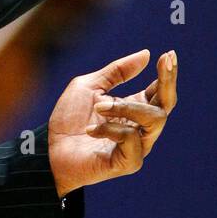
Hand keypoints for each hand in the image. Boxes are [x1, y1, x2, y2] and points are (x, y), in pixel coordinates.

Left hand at [48, 48, 176, 196]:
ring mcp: (137, 148)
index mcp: (135, 109)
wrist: (48, 149)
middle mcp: (141, 129)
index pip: (161, 92)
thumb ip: (117, 71)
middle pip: (166, 105)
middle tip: (163, 62)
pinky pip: (131, 139)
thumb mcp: (90, 86)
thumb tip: (147, 54)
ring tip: (98, 106)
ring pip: (153, 120)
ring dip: (126, 107)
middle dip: (167, 82)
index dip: (167, 74)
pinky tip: (90, 130)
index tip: (168, 54)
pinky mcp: (128, 163)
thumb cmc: (68, 120)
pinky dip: (110, 129)